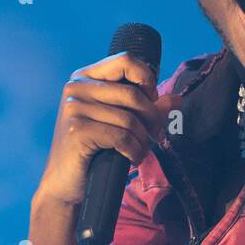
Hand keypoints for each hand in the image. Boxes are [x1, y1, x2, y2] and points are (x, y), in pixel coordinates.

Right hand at [37, 52, 184, 207]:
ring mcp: (74, 108)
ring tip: (141, 150)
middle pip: (132, 94)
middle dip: (152, 118)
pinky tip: (132, 158)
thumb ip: (147, 108)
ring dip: (143, 140)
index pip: (125, 61)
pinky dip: (134, 151)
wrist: (66, 183)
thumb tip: (178, 99)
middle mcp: (76, 88)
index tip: (152, 101)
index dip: (147, 80)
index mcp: (85, 77)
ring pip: (129, 119)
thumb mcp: (120, 122)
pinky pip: (120, 137)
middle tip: (156, 136)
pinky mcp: (76, 130)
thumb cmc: (94, 150)